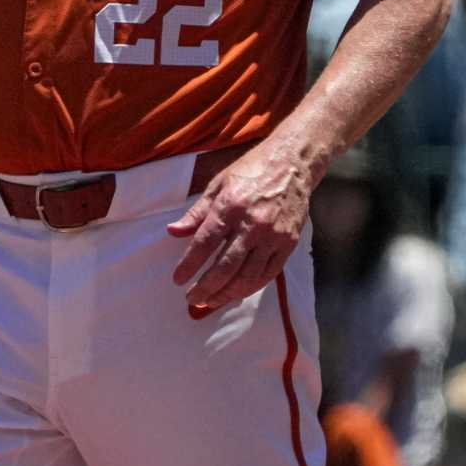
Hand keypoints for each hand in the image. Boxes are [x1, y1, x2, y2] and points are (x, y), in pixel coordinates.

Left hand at [166, 144, 312, 317]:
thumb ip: (196, 212)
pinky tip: (235, 293)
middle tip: (191, 298)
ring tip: (209, 301)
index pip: (205, 243)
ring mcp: (273, 236)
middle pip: (226, 266)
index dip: (189, 264)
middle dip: (206, 287)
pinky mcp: (288, 244)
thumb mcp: (217, 184)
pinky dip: (250, 288)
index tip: (177, 280)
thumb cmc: (251, 171)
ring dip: (226, 293)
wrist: (293, 164)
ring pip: (247, 276)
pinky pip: (268, 274)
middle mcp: (253, 224)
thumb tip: (172, 232)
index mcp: (230, 206)